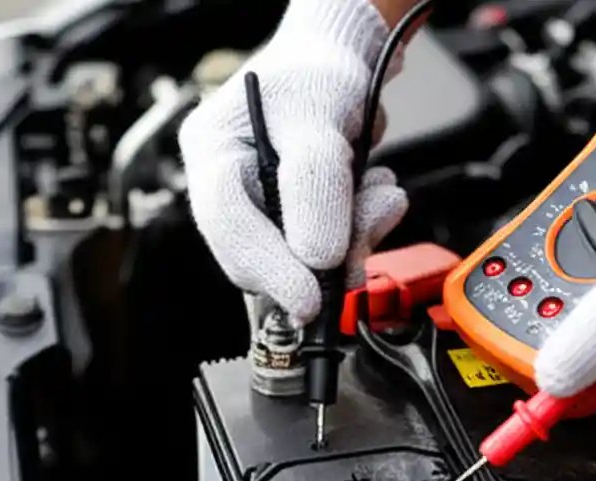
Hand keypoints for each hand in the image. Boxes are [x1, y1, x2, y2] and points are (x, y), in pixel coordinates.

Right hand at [179, 0, 408, 322]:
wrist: (343, 65)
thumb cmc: (318, 75)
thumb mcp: (318, 120)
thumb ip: (316, 186)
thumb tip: (317, 258)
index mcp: (212, 153)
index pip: (228, 224)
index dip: (268, 267)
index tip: (310, 300)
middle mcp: (228, 185)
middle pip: (261, 254)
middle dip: (322, 252)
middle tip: (371, 224)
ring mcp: (261, 206)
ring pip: (300, 258)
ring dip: (354, 236)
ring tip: (382, 196)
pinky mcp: (294, 219)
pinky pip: (326, 248)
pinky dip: (360, 229)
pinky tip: (377, 197)